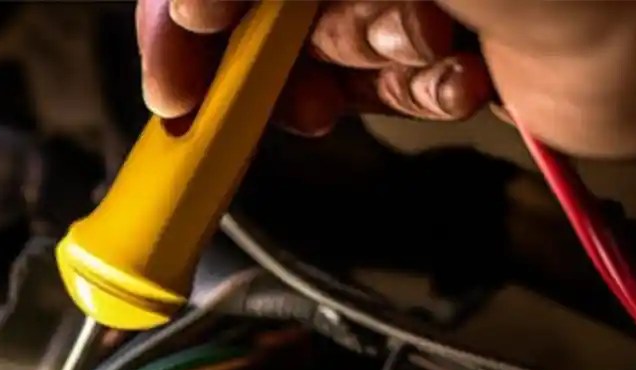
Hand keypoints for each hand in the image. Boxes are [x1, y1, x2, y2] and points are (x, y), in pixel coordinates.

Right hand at [138, 0, 635, 157]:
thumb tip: (190, 6)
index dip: (184, 22)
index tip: (176, 87)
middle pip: (257, 18)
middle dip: (280, 63)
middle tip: (304, 94)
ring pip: (312, 61)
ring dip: (360, 75)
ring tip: (431, 52)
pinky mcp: (430, 49)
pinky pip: (371, 90)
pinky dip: (405, 95)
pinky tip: (460, 73)